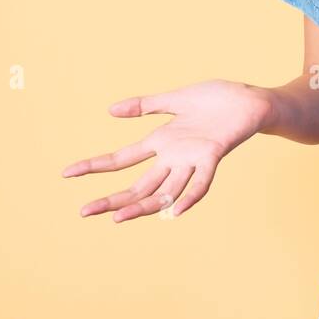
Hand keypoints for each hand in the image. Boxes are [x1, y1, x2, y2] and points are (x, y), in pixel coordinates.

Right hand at [62, 79, 269, 220]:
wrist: (251, 101)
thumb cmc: (217, 100)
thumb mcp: (175, 99)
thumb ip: (145, 106)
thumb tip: (110, 110)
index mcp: (161, 142)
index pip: (121, 159)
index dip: (95, 166)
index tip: (66, 173)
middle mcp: (174, 156)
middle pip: (138, 184)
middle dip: (111, 199)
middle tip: (83, 212)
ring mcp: (192, 158)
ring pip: (164, 189)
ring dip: (142, 205)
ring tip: (118, 218)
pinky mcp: (213, 155)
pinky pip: (201, 181)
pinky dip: (189, 195)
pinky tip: (175, 210)